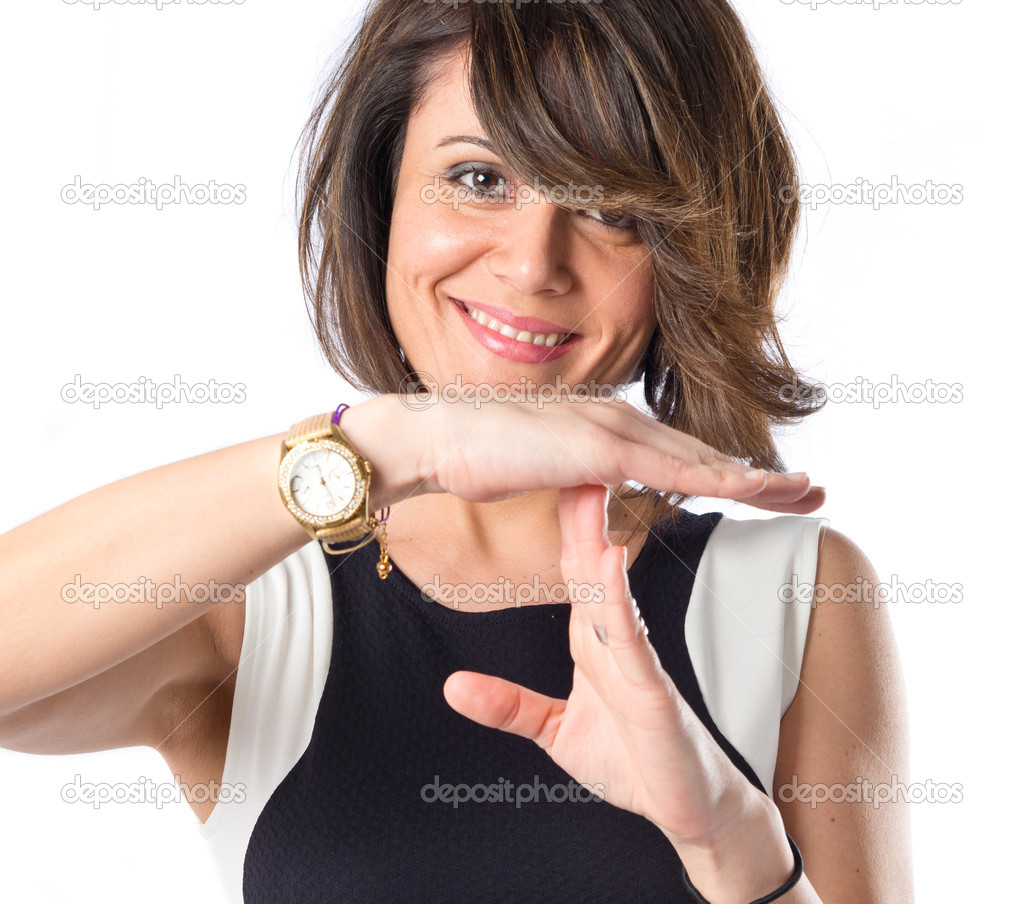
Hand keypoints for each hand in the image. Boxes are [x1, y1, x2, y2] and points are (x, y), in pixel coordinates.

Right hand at [416, 394, 822, 513]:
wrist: (435, 438)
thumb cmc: (478, 453)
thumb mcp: (541, 467)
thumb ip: (576, 475)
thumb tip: (590, 488)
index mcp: (608, 427)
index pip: (681, 454)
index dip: (727, 472)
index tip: (766, 489)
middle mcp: (620, 420)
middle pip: (705, 453)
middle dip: (762, 475)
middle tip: (813, 492)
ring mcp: (612, 428)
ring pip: (700, 458)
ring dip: (757, 477)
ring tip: (804, 494)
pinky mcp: (598, 446)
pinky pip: (670, 468)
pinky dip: (716, 478)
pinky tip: (753, 489)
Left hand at [443, 484, 802, 899]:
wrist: (690, 809)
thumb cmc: (633, 762)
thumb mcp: (555, 733)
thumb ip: (508, 707)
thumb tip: (453, 687)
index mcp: (596, 637)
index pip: (576, 565)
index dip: (561, 520)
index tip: (541, 473)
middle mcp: (617, 636)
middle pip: (593, 561)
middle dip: (580, 508)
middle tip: (563, 451)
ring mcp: (636, 660)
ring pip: (612, 589)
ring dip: (597, 540)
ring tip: (586, 491)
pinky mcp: (652, 691)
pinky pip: (631, 641)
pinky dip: (618, 603)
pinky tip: (609, 569)